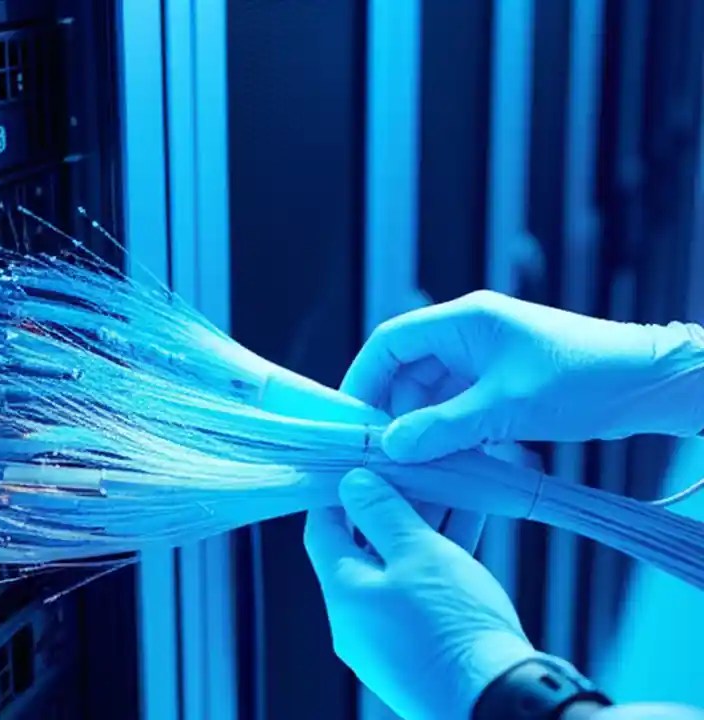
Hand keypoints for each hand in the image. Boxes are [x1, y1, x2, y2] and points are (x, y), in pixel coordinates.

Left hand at [305, 468, 537, 719]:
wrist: (498, 703)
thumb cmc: (454, 630)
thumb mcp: (418, 554)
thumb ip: (382, 514)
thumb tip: (351, 482)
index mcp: (342, 592)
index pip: (322, 529)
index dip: (338, 491)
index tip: (358, 462)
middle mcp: (356, 620)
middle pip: (363, 548)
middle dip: (391, 507)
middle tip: (416, 471)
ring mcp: (388, 639)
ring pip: (399, 569)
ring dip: (421, 530)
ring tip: (450, 490)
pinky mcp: (421, 651)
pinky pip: (422, 594)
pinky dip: (439, 560)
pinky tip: (467, 527)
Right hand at [340, 290, 703, 462]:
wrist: (651, 384)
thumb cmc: (584, 380)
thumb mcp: (506, 409)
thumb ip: (444, 427)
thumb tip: (392, 445)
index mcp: (463, 322)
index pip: (390, 342)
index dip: (363, 377)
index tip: (350, 418)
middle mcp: (468, 335)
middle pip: (407, 372)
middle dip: (394, 412)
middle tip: (386, 453)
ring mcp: (486, 360)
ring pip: (433, 394)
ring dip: (426, 428)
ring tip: (422, 465)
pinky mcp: (504, 383)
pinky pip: (460, 407)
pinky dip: (453, 432)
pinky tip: (457, 460)